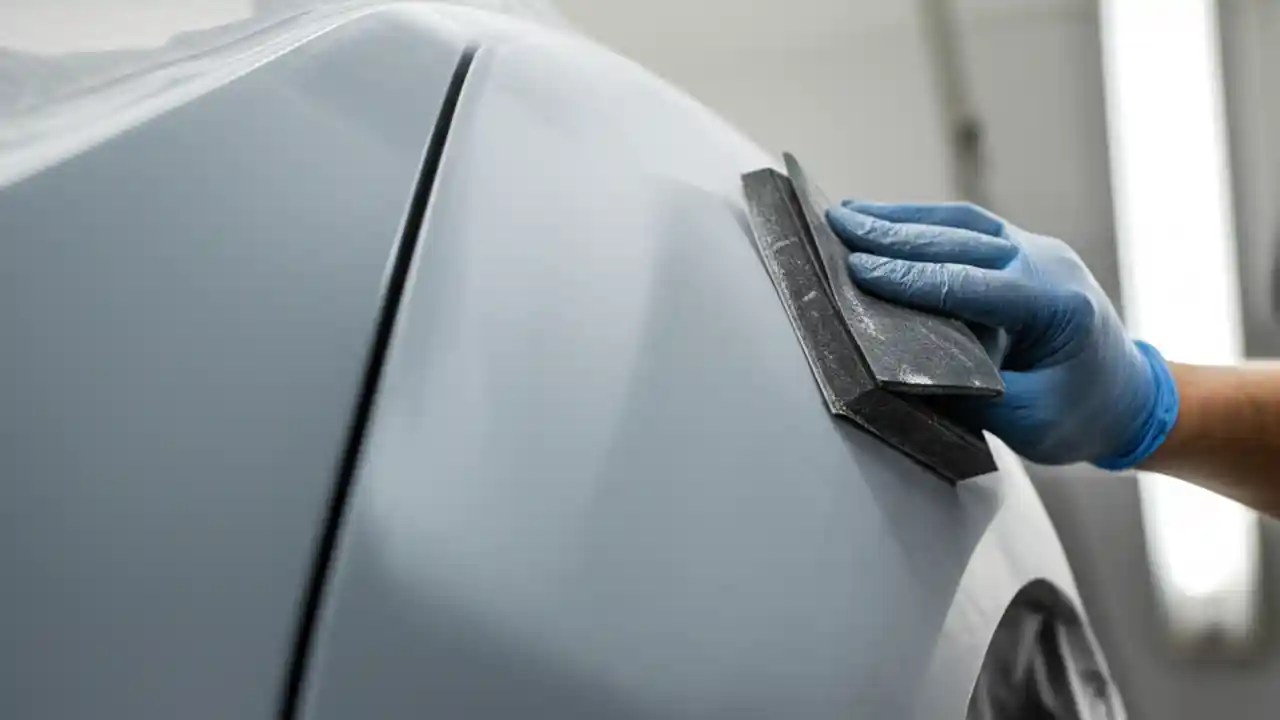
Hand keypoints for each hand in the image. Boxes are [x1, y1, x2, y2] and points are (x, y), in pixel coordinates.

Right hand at [825, 200, 1177, 467]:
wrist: (1132, 399)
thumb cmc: (1084, 415)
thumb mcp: (1028, 421)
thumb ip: (969, 393)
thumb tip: (902, 373)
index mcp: (1058, 306)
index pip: (970, 284)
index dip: (909, 278)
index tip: (858, 270)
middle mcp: (1049, 265)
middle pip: (960, 240)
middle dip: (893, 232)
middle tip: (837, 225)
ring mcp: (1038, 252)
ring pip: (962, 223)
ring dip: (902, 218)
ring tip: (849, 214)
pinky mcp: (1023, 253)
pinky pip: (970, 230)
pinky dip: (923, 225)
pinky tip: (886, 222)